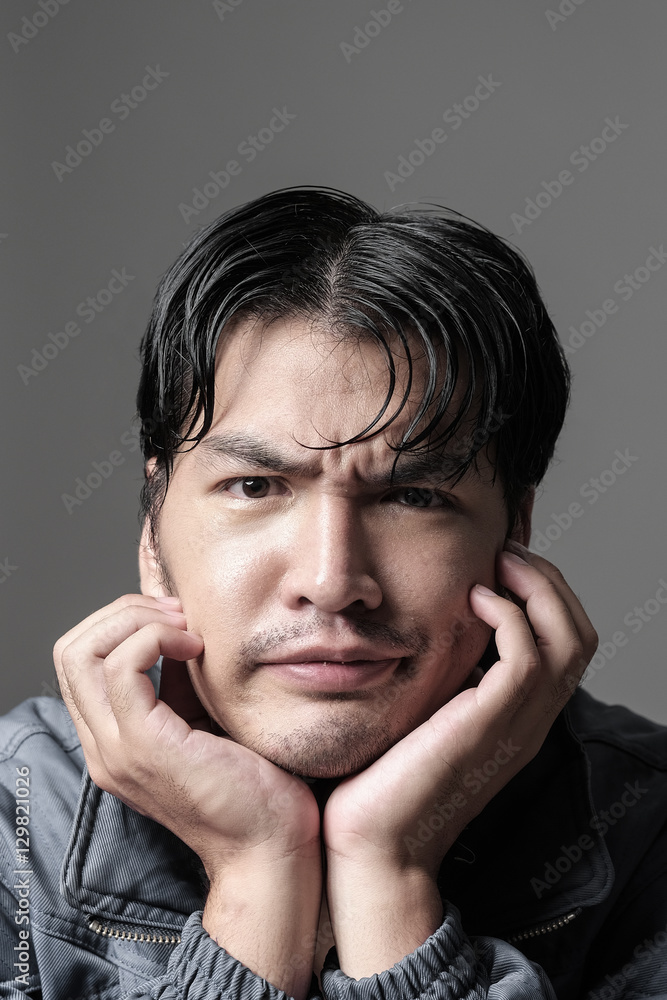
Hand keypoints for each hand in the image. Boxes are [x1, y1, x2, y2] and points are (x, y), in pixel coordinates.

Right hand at [53, 594, 321, 997]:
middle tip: (178, 616)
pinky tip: (195, 648)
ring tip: (186, 630)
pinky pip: (122, 668)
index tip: (175, 618)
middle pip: (72, 649)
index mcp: (112, 740)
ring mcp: (116, 749)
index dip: (121, 622)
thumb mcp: (205, 717)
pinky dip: (155, 639)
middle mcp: (102, 746)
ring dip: (138, 621)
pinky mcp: (144, 746)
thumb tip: (181, 622)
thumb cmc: (254, 784)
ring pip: (84, 652)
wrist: (272, 846)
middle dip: (124, 612)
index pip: (79, 660)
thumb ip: (181, 678)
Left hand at [322, 543, 597, 975]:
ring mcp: (515, 725)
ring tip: (498, 564)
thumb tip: (429, 630)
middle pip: (577, 634)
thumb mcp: (422, 716)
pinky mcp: (490, 725)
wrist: (372, 845)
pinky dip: (511, 615)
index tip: (502, 564)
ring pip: (566, 638)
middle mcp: (528, 721)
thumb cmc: (382, 780)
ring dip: (536, 588)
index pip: (565, 644)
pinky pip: (527, 655)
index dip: (545, 595)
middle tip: (506, 552)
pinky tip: (474, 600)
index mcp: (517, 719)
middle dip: (548, 581)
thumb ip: (442, 679)